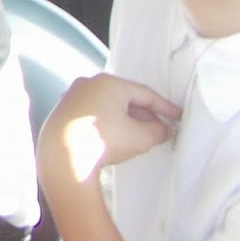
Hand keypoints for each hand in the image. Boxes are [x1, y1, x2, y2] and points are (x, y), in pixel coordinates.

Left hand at [40, 74, 179, 178]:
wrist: (63, 157)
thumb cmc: (103, 141)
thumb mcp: (141, 138)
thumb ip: (158, 131)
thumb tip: (163, 129)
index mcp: (107, 83)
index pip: (144, 93)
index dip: (164, 106)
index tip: (177, 116)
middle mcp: (87, 84)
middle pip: (124, 97)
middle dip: (144, 114)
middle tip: (160, 127)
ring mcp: (72, 97)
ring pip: (107, 105)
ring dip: (126, 119)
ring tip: (142, 134)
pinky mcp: (62, 112)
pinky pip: (92, 113)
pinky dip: (108, 122)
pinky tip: (117, 137)